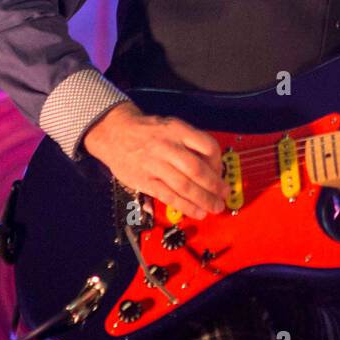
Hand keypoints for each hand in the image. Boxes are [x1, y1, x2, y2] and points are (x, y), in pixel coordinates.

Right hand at [82, 101, 227, 219]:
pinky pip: (169, 196)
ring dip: (203, 200)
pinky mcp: (144, 180)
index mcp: (178, 130)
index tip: (222, 173)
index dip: (219, 163)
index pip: (208, 146)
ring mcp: (155, 164)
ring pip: (184, 186)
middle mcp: (168, 147)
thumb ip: (191, 142)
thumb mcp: (172, 126)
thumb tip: (213, 166)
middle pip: (197, 170)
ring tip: (215, 207)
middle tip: (224, 196)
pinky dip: (185, 206)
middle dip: (214, 186)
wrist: (115, 132)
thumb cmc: (149, 131)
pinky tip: (197, 212)